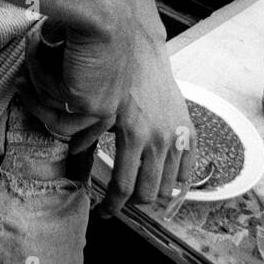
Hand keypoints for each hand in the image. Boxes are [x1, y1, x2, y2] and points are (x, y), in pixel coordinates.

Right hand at [23, 0, 135, 144]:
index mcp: (119, 82)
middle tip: (18, 83)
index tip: (73, 148)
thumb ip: (68, 58)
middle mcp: (115, 97)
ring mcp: (100, 104)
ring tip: (31, 44)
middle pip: (72, 125)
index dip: (85, 136)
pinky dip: (37, 69)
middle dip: (39, 107)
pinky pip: (48, 94)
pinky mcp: (84, 102)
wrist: (98, 3)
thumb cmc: (91, 6)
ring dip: (36, 79)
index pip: (103, 121)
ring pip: (54, 110)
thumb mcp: (80, 37)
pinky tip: (37, 41)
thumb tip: (45, 58)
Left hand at [100, 39, 195, 217]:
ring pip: (169, 186)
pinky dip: (176, 179)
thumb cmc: (118, 76)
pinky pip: (188, 169)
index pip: (123, 186)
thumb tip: (74, 155)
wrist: (144, 52)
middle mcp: (159, 139)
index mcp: (134, 134)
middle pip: (148, 192)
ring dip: (153, 192)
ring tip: (139, 189)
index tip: (104, 211)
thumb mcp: (100, 106)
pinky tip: (162, 176)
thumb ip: (88, 133)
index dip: (112, 205)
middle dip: (132, 202)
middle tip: (121, 200)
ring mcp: (177, 136)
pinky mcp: (189, 130)